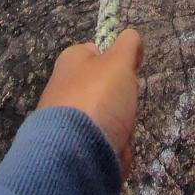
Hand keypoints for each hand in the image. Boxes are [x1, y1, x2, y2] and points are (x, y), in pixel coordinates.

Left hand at [37, 29, 143, 179]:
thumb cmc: (97, 98)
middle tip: (125, 107)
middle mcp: (63, 87)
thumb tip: (132, 37)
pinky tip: (113, 152)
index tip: (128, 73)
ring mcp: (65, 120)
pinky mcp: (70, 148)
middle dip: (122, 102)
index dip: (117, 62)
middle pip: (107, 90)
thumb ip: (129, 45)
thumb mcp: (119, 61)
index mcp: (69, 62)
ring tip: (119, 134)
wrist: (73, 156)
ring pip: (108, 119)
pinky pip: (102, 144)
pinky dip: (113, 149)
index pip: (98, 53)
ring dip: (121, 128)